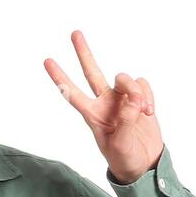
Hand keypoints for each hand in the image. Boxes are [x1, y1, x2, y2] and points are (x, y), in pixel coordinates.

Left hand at [44, 29, 163, 183]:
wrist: (145, 163)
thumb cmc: (125, 159)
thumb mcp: (119, 145)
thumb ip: (124, 120)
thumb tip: (131, 99)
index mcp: (92, 115)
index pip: (72, 93)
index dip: (60, 78)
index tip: (47, 61)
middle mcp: (104, 102)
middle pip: (92, 72)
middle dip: (83, 53)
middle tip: (74, 33)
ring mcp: (121, 99)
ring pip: (124, 79)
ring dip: (135, 92)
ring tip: (142, 112)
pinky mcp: (139, 98)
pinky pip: (142, 85)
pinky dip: (148, 95)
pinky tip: (149, 111)